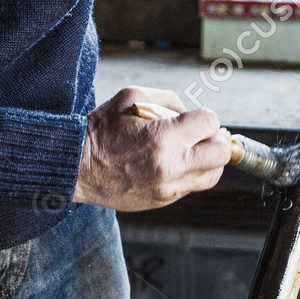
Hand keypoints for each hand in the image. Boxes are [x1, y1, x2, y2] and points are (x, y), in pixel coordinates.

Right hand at [73, 87, 230, 211]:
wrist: (77, 167)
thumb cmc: (101, 130)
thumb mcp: (131, 97)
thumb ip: (167, 99)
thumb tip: (190, 111)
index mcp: (163, 137)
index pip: (211, 123)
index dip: (205, 116)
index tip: (196, 118)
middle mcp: (170, 166)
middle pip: (222, 153)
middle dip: (216, 139)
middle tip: (204, 135)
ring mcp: (168, 187)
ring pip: (213, 175)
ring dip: (209, 160)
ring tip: (193, 151)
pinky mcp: (163, 201)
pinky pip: (192, 187)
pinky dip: (190, 174)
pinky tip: (174, 163)